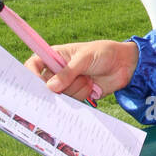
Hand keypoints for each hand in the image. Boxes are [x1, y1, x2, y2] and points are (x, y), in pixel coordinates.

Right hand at [24, 39, 139, 101]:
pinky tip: (92, 86)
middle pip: (45, 85)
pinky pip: (72, 101)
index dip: (31, 74)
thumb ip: (68, 72)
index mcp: (55, 56)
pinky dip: (82, 95)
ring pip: (60, 95)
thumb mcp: (84, 58)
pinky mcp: (77, 93)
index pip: (34, 64)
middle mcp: (58, 71)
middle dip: (56, 88)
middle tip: (64, 87)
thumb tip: (50, 87)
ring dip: (75, 89)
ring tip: (88, 78)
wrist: (124, 65)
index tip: (37, 84)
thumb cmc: (103, 53)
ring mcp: (68, 84)